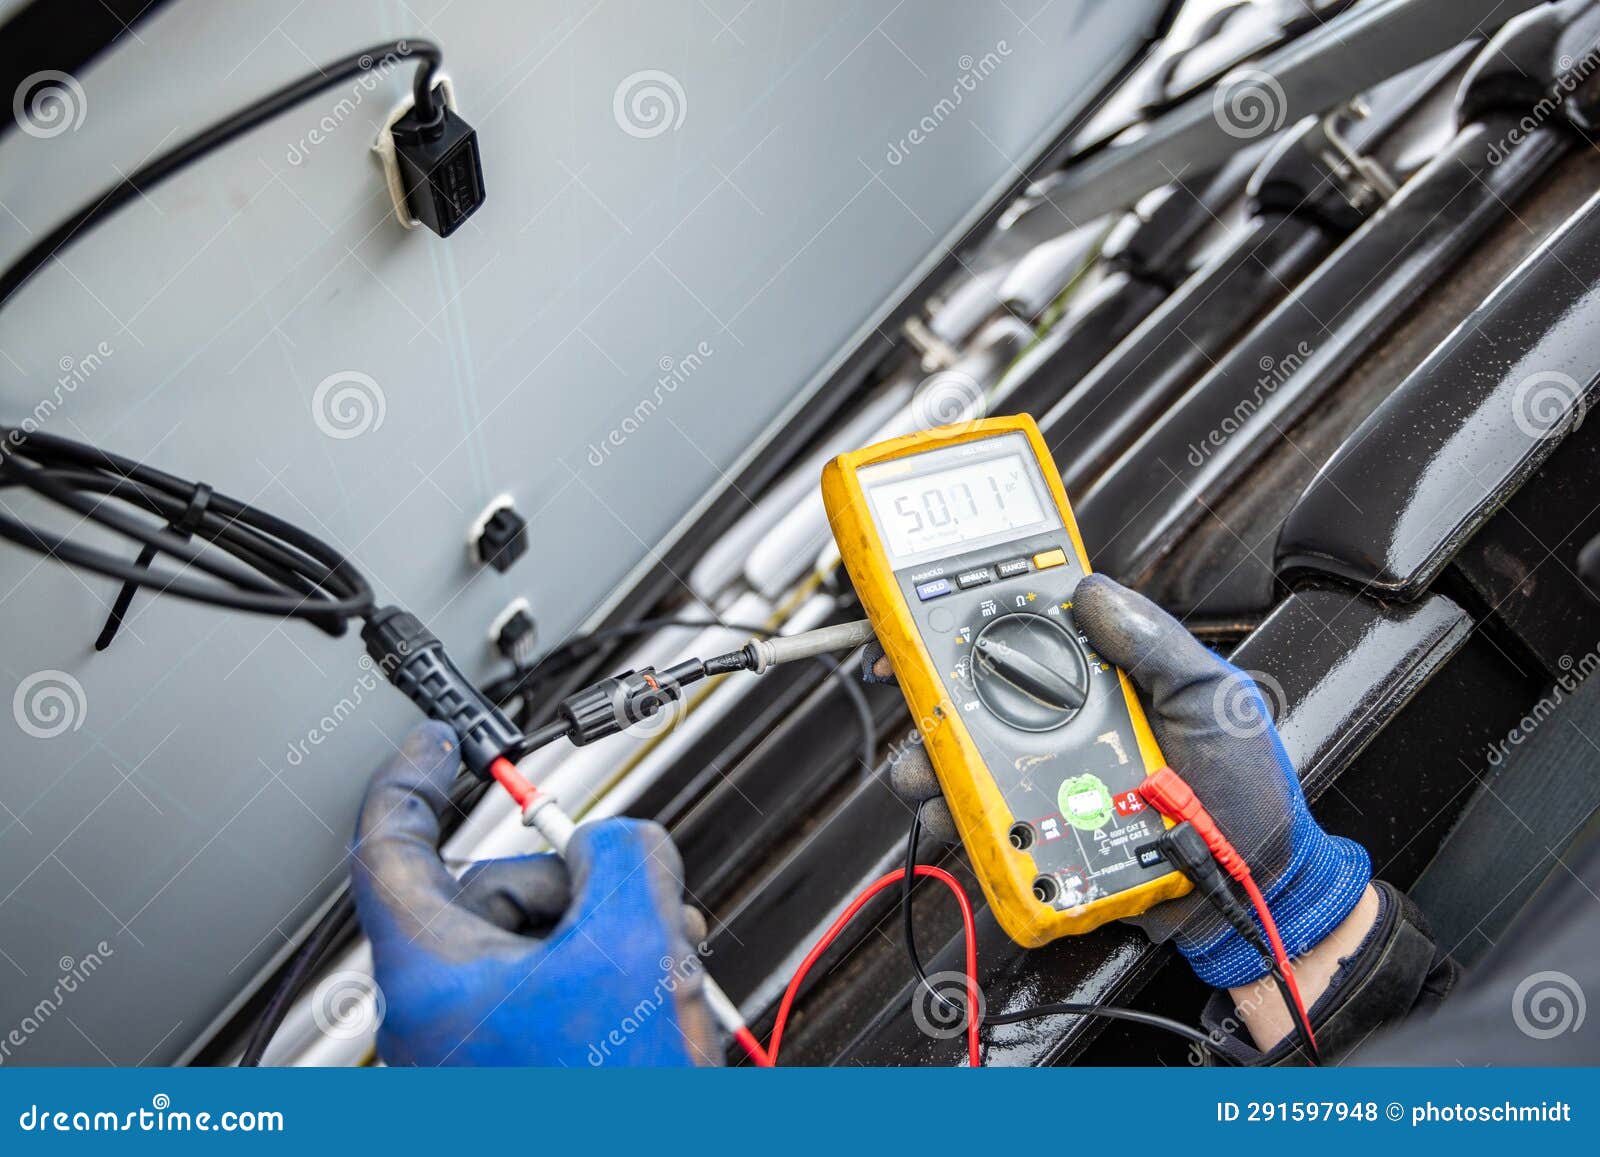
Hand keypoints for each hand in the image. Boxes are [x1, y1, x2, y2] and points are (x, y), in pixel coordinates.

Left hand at [349, 722, 719, 1065]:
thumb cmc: (609, 1105)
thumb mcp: (635, 941)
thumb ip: (626, 856)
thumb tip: (622, 846)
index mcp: (429, 973)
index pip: (389, 842)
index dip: (413, 776)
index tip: (438, 741)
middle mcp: (435, 1014)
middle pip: (496, 892)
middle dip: (581, 884)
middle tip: (643, 903)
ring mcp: (473, 1052)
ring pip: (539, 943)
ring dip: (612, 938)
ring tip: (667, 972)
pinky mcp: (513, 1076)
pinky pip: (553, 992)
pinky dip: (607, 982)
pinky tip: (660, 1004)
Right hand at [864, 574, 1370, 988]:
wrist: (1257, 889)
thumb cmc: (1246, 790)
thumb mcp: (1213, 698)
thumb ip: (1156, 642)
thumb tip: (1089, 590)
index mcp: (1098, 682)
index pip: (1024, 637)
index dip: (966, 622)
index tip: (920, 616)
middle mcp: (1063, 728)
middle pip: (974, 702)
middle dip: (928, 697)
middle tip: (910, 694)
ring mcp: (1048, 784)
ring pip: (966, 767)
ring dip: (931, 765)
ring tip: (927, 774)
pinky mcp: (1043, 839)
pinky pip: (987, 829)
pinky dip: (960, 825)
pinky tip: (957, 821)